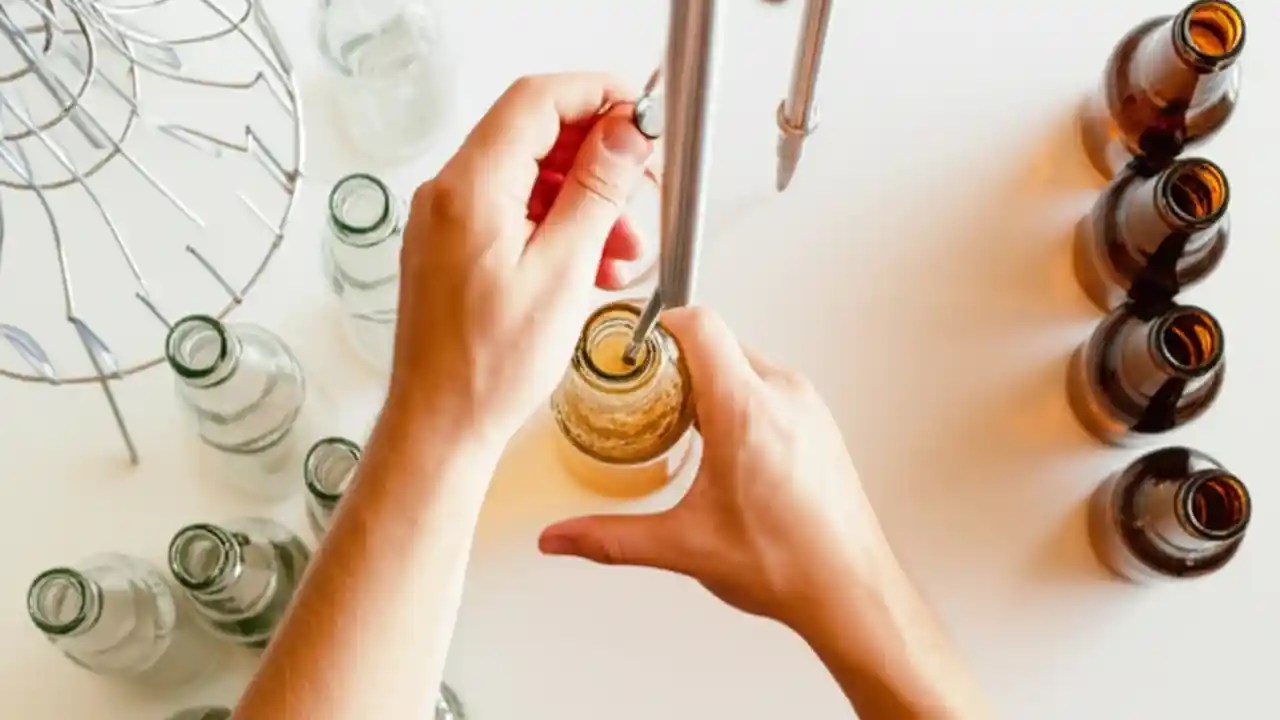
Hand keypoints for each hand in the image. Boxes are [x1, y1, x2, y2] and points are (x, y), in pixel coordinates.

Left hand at [387, 73, 654, 442]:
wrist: (442, 423)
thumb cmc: (489, 367)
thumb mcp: (563, 270)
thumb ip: (597, 191)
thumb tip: (624, 133)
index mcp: (471, 188)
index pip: (536, 101)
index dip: (595, 94)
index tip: (638, 110)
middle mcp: (449, 193)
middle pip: (533, 135)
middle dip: (597, 156)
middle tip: (643, 184)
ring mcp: (447, 220)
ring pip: (529, 177)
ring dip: (584, 200)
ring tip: (623, 250)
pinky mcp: (454, 246)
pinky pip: (512, 212)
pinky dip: (557, 227)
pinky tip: (591, 266)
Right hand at [539, 308, 895, 627]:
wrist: (850, 590)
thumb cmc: (787, 564)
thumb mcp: (684, 546)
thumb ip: (611, 538)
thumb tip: (561, 537)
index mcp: (746, 410)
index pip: (700, 325)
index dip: (660, 324)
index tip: (635, 344)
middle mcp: (782, 395)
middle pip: (718, 341)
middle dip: (676, 362)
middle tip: (647, 395)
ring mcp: (806, 406)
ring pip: (745, 362)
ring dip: (710, 380)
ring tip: (683, 424)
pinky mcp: (818, 421)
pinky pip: (770, 384)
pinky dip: (739, 397)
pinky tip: (723, 444)